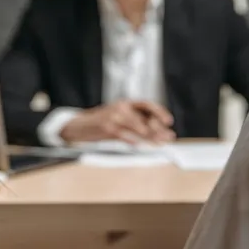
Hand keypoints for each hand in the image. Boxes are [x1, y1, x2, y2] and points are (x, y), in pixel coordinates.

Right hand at [59, 100, 175, 143]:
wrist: (79, 125)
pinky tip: (139, 144)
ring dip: (150, 136)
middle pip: (145, 117)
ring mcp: (114, 117)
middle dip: (158, 128)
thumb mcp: (118, 118)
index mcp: (125, 103)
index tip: (169, 121)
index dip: (159, 111)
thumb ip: (134, 122)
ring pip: (137, 127)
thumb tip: (155, 131)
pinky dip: (132, 140)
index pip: (147, 104)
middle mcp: (121, 107)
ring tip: (159, 142)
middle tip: (168, 137)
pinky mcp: (106, 127)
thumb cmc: (100, 123)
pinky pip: (123, 134)